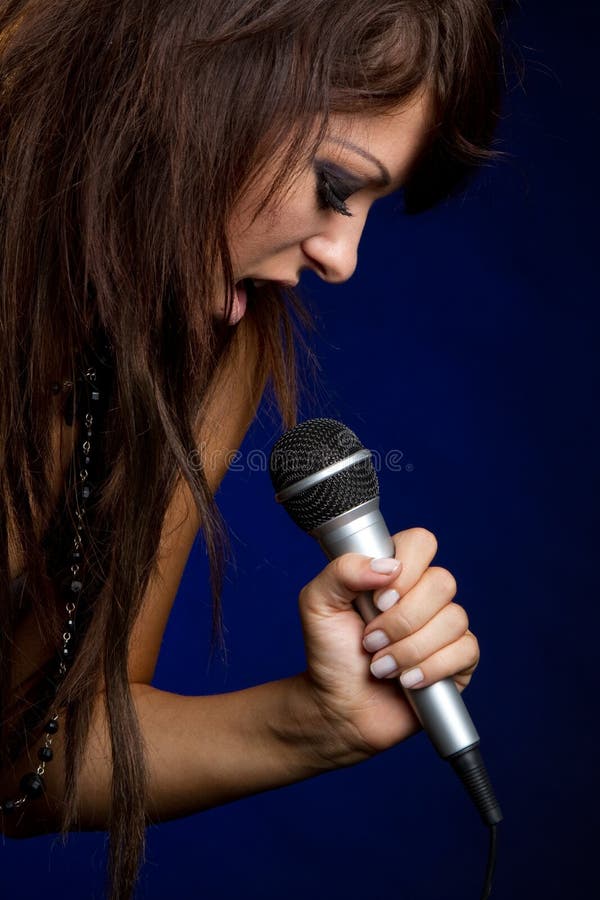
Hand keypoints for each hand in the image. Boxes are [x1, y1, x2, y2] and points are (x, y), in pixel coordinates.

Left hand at [296, 528, 478, 765]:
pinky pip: (465, 650)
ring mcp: (444, 626)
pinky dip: (432, 668)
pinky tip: (407, 680)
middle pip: (442, 582)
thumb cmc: (329, 652)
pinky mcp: (458, 660)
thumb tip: (387, 567)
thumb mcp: (318, 603)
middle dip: (401, 620)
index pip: (421, 543)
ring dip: (410, 649)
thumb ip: (342, 571)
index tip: (378, 600)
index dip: (406, 568)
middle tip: (371, 641)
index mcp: (394, 572)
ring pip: (453, 619)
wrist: (337, 706)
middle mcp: (423, 594)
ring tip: (381, 667)